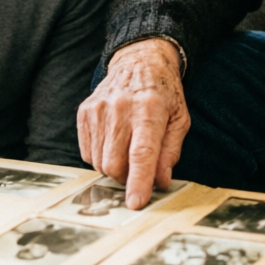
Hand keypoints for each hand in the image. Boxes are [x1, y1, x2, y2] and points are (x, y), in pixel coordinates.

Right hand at [78, 38, 188, 208]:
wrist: (138, 62)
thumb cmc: (163, 94)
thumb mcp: (179, 120)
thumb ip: (170, 152)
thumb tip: (160, 182)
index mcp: (149, 110)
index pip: (141, 154)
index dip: (138, 181)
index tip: (136, 203)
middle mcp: (120, 108)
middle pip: (114, 164)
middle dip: (126, 178)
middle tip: (138, 171)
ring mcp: (98, 109)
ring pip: (99, 161)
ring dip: (113, 169)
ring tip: (126, 152)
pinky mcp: (84, 112)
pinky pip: (87, 152)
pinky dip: (100, 158)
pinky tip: (113, 143)